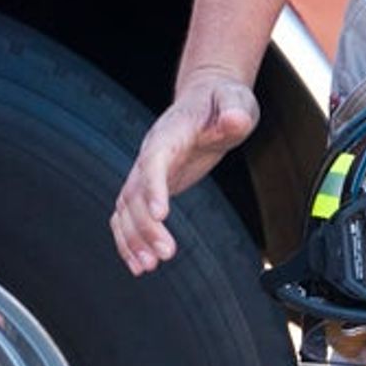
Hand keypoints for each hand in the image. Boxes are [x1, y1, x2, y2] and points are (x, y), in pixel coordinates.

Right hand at [110, 72, 258, 274]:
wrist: (208, 97)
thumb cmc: (224, 99)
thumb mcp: (236, 101)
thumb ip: (235, 112)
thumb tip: (237, 120)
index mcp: (169, 133)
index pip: (155, 161)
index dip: (154, 187)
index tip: (161, 214)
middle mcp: (151, 153)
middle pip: (137, 192)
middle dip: (146, 226)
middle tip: (165, 254)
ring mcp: (148, 170)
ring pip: (127, 208)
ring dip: (133, 239)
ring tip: (147, 267)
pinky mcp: (153, 184)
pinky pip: (130, 214)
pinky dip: (129, 238)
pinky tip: (138, 263)